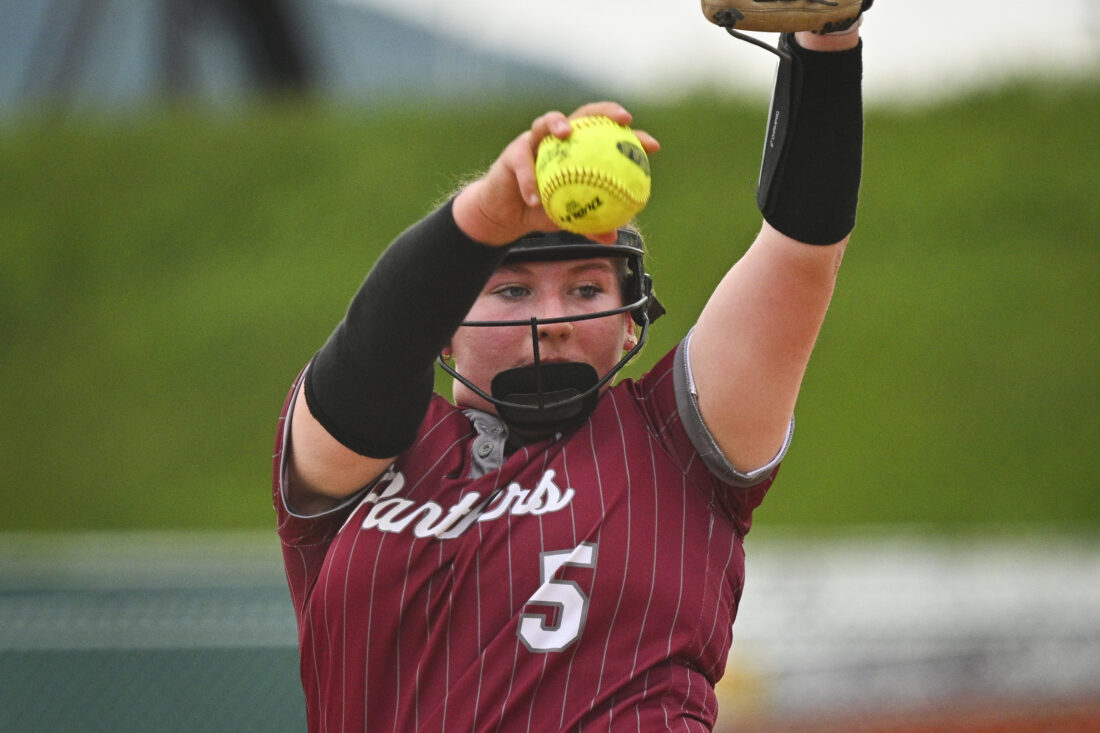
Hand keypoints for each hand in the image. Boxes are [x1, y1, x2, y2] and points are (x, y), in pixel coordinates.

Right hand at [453, 102, 659, 245]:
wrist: (506, 214)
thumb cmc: (541, 209)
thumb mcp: (567, 219)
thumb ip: (589, 225)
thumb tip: (613, 236)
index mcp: (578, 151)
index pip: (608, 138)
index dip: (631, 137)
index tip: (651, 146)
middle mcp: (558, 140)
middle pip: (584, 115)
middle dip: (604, 111)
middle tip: (622, 119)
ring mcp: (534, 142)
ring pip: (546, 124)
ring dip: (556, 124)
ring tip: (565, 132)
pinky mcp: (512, 154)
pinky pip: (522, 164)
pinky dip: (529, 180)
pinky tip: (534, 196)